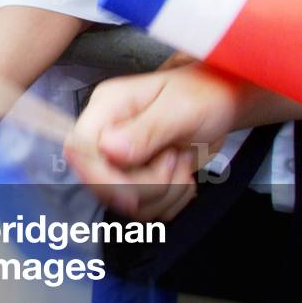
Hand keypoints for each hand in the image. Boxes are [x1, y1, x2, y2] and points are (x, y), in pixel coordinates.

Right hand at [63, 64, 249, 219]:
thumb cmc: (202, 94)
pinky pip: (147, 208)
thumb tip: (109, 151)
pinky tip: (184, 174)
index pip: (80, 149)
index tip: (130, 195)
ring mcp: (121, 159)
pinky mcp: (138, 178)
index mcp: (107, 108)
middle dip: (147, 185)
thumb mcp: (180, 108)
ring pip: (127, 201)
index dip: (99, 177)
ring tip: (183, 161)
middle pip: (103, 182)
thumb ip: (146, 130)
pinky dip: (173, 200)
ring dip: (166, 192)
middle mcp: (107, 135)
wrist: (221, 103)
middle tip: (176, 158)